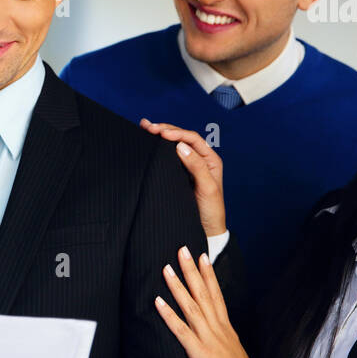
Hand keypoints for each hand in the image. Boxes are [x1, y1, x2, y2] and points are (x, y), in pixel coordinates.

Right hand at [139, 119, 225, 236]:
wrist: (206, 230)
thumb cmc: (211, 211)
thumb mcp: (207, 188)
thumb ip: (196, 166)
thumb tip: (180, 146)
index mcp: (210, 160)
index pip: (192, 139)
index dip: (176, 133)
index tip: (160, 133)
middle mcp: (200, 160)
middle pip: (182, 138)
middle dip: (165, 130)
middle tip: (148, 126)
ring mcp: (189, 166)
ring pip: (174, 145)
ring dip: (160, 135)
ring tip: (145, 127)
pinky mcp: (179, 174)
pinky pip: (168, 156)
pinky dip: (158, 147)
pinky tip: (149, 141)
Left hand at [154, 245, 257, 357]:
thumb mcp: (233, 352)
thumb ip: (222, 339)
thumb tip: (216, 333)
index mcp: (225, 327)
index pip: (216, 295)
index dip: (208, 274)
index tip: (203, 256)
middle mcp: (217, 328)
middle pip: (203, 293)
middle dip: (192, 270)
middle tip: (182, 249)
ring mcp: (208, 338)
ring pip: (191, 306)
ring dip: (178, 286)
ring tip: (167, 268)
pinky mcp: (199, 352)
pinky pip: (181, 330)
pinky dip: (169, 314)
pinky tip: (158, 301)